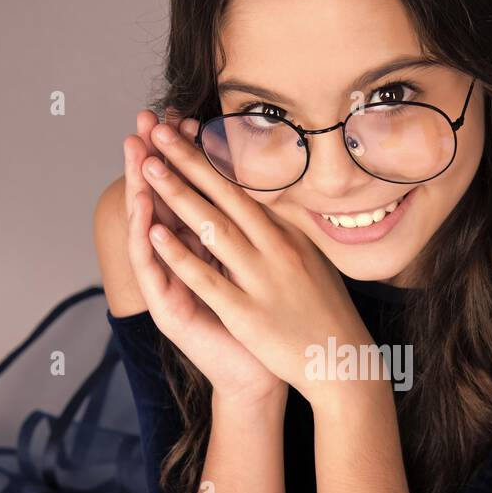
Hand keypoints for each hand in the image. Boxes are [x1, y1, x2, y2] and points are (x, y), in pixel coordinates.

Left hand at [140, 121, 374, 408]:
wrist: (344, 364)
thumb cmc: (328, 316)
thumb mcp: (314, 263)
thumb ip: (289, 234)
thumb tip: (273, 204)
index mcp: (290, 236)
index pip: (245, 188)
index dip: (213, 158)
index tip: (188, 131)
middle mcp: (277, 249)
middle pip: (225, 196)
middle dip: (188, 160)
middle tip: (159, 128)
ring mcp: (262, 279)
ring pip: (212, 227)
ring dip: (177, 194)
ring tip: (147, 166)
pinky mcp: (247, 313)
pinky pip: (206, 278)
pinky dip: (178, 253)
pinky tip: (154, 232)